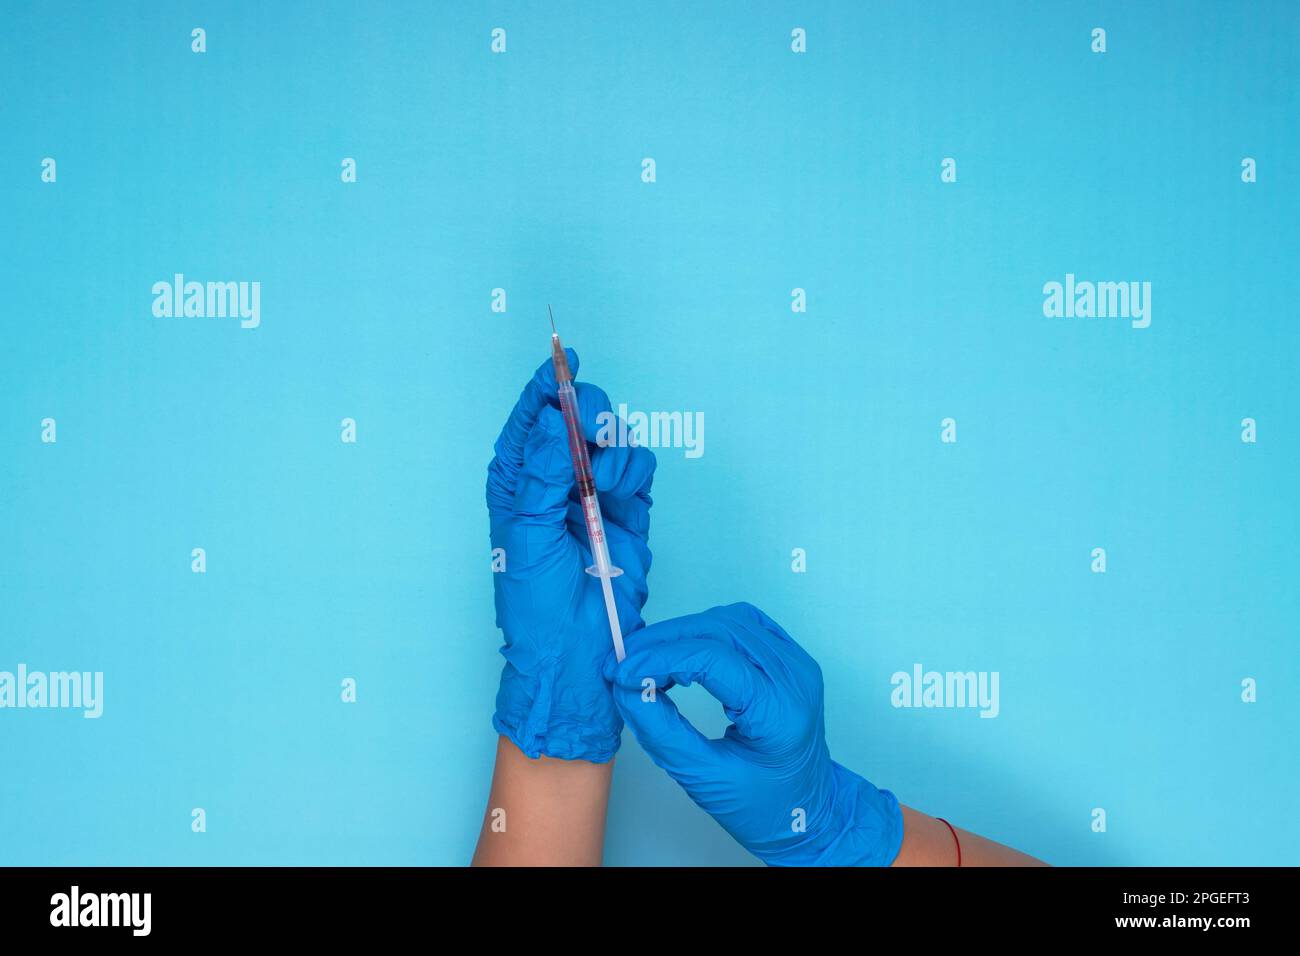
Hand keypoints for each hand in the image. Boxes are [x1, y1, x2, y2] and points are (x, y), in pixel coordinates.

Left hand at [486, 349, 655, 761]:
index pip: (531, 419)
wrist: (577, 654)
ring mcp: (595, 496)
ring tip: (603, 485)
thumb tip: (550, 417)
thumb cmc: (535, 604)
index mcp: (518, 483)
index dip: (547, 386)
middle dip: (587, 414)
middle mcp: (555, 483)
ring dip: (612, 452)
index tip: (565, 359)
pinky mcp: (629, 513)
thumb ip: (542, 472)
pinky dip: (633, 475)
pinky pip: (639, 471)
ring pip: (614, 440)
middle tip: (589, 428)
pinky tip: (619, 499)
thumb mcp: (527, 533)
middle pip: (576, 419)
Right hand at [605, 603, 902, 864]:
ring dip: (683, 633)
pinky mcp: (791, 659)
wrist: (811, 813)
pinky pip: (744, 624)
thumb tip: (626, 689)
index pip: (711, 658)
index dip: (658, 658)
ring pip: (729, 619)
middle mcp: (794, 677)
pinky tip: (683, 652)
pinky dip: (707, 631)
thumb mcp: (704, 778)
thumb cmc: (764, 806)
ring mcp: (797, 663)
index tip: (619, 673)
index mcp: (779, 711)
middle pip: (719, 629)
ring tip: (648, 661)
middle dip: (663, 641)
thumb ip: (662, 732)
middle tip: (623, 662)